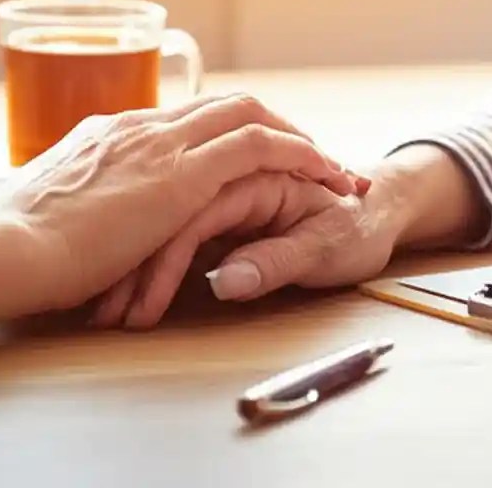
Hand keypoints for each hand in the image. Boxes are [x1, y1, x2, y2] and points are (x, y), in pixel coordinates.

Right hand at [0, 94, 359, 311]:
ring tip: (331, 169)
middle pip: (223, 104)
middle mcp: (138, 126)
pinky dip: (300, 155)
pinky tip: (325, 177)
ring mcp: (160, 143)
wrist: (2, 248)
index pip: (182, 119)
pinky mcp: (181, 174)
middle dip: (274, 125)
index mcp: (108, 135)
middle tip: (309, 154)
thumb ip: (76, 210)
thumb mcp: (48, 216)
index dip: (225, 132)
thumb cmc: (13, 249)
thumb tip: (82, 228)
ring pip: (249, 114)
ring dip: (298, 139)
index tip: (254, 155)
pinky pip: (259, 146)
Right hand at [95, 144, 485, 328]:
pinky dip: (150, 265)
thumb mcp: (324, 249)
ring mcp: (218, 193)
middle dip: (133, 269)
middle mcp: (229, 174)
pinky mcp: (216, 216)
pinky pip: (173, 236)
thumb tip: (222, 284)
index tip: (143, 308)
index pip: (191, 214)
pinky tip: (132, 296)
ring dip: (136, 271)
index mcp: (255, 174)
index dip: (163, 264)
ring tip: (115, 317)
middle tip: (110, 319)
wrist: (381, 220)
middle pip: (165, 219)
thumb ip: (273, 263)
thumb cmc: (359, 230)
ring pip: (162, 228)